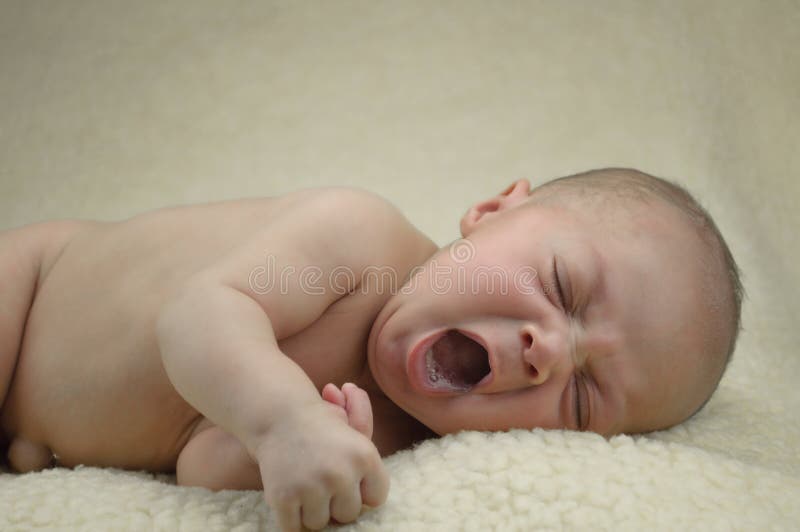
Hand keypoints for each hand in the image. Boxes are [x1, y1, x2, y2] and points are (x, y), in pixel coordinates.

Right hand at [254, 388, 388, 530]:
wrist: (280, 415)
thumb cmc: (322, 427)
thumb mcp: (354, 434)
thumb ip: (369, 468)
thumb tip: (368, 503)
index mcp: (365, 457)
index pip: (376, 498)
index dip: (361, 490)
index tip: (350, 478)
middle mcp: (341, 474)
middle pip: (348, 514)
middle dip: (335, 501)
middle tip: (323, 479)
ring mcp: (312, 487)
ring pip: (319, 523)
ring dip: (311, 509)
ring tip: (305, 483)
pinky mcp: (284, 498)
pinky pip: (293, 528)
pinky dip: (289, 518)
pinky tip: (290, 496)